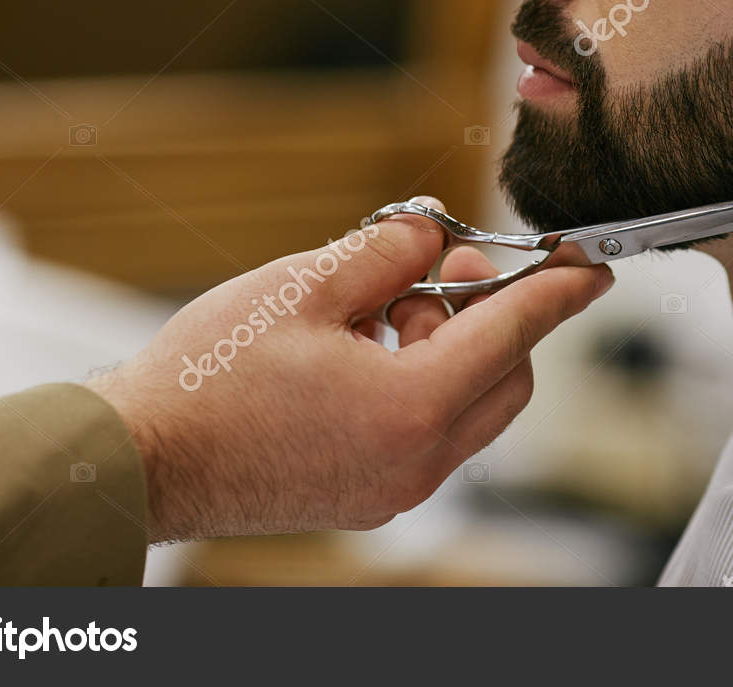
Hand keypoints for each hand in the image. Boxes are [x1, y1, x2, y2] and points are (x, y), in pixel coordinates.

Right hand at [85, 200, 611, 541]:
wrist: (139, 459)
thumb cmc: (209, 375)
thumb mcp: (306, 284)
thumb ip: (388, 252)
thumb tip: (433, 235)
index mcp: (412, 407)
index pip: (515, 334)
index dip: (559, 291)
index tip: (593, 266)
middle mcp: (417, 461)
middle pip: (504, 378)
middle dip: (488, 314)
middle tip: (436, 270)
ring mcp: (392, 488)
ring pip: (468, 407)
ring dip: (448, 347)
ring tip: (376, 308)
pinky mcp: (366, 496)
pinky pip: (427, 432)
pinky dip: (418, 382)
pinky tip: (358, 349)